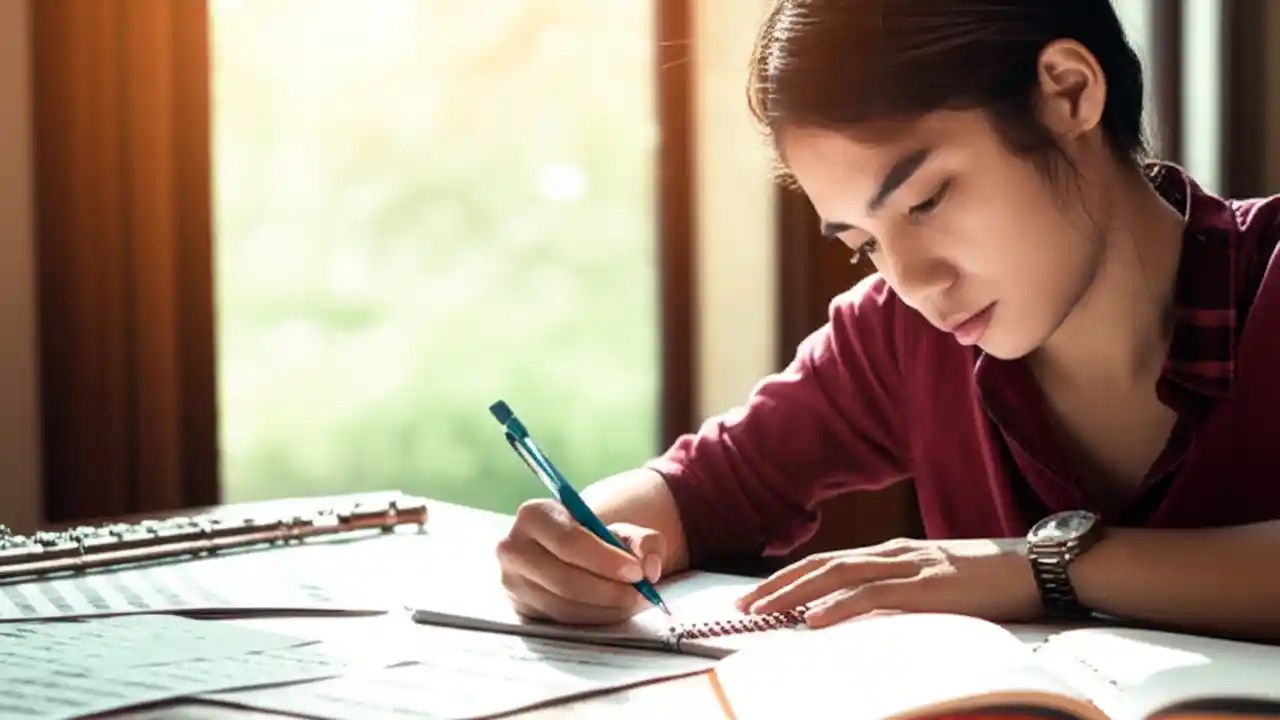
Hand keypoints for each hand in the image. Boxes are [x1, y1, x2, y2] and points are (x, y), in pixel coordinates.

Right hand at [497, 499, 665, 624]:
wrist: (566, 553)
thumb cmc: (595, 538)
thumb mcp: (622, 529)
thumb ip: (645, 541)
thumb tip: (650, 568)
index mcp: (534, 515)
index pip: (568, 541)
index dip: (604, 559)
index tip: (636, 572)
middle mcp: (514, 549)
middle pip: (563, 578)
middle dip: (608, 590)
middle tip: (640, 593)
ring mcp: (513, 583)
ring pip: (564, 604)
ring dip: (604, 608)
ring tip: (633, 601)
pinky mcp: (521, 609)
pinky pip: (561, 621)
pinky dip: (594, 618)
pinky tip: (614, 609)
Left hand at [734, 537, 1042, 627]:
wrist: (1041, 567)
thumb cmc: (992, 581)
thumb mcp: (938, 584)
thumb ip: (902, 593)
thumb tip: (865, 615)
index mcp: (895, 553)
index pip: (829, 562)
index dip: (790, 576)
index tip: (759, 594)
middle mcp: (895, 554)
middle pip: (822, 565)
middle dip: (779, 585)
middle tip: (743, 605)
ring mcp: (911, 567)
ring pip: (838, 576)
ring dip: (795, 594)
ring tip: (764, 612)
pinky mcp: (930, 587)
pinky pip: (874, 596)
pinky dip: (839, 607)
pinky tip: (814, 619)